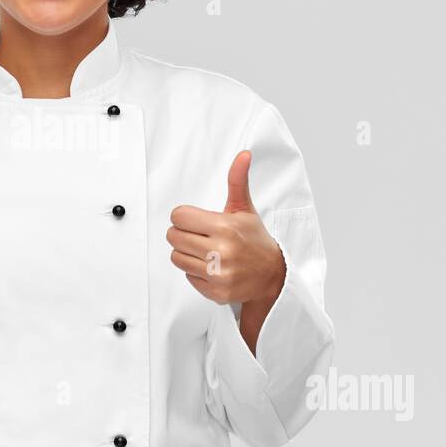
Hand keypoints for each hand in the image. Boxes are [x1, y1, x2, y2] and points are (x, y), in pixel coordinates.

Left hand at [167, 150, 285, 304]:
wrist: (272, 275)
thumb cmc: (254, 239)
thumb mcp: (245, 208)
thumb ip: (237, 181)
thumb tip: (243, 155)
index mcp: (225, 227)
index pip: (178, 217)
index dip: (185, 217)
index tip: (197, 220)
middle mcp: (221, 251)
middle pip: (173, 237)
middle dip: (183, 233)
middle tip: (199, 235)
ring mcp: (218, 274)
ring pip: (176, 257)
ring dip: (186, 253)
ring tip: (205, 250)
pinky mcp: (215, 292)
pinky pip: (187, 276)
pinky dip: (196, 272)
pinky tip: (211, 266)